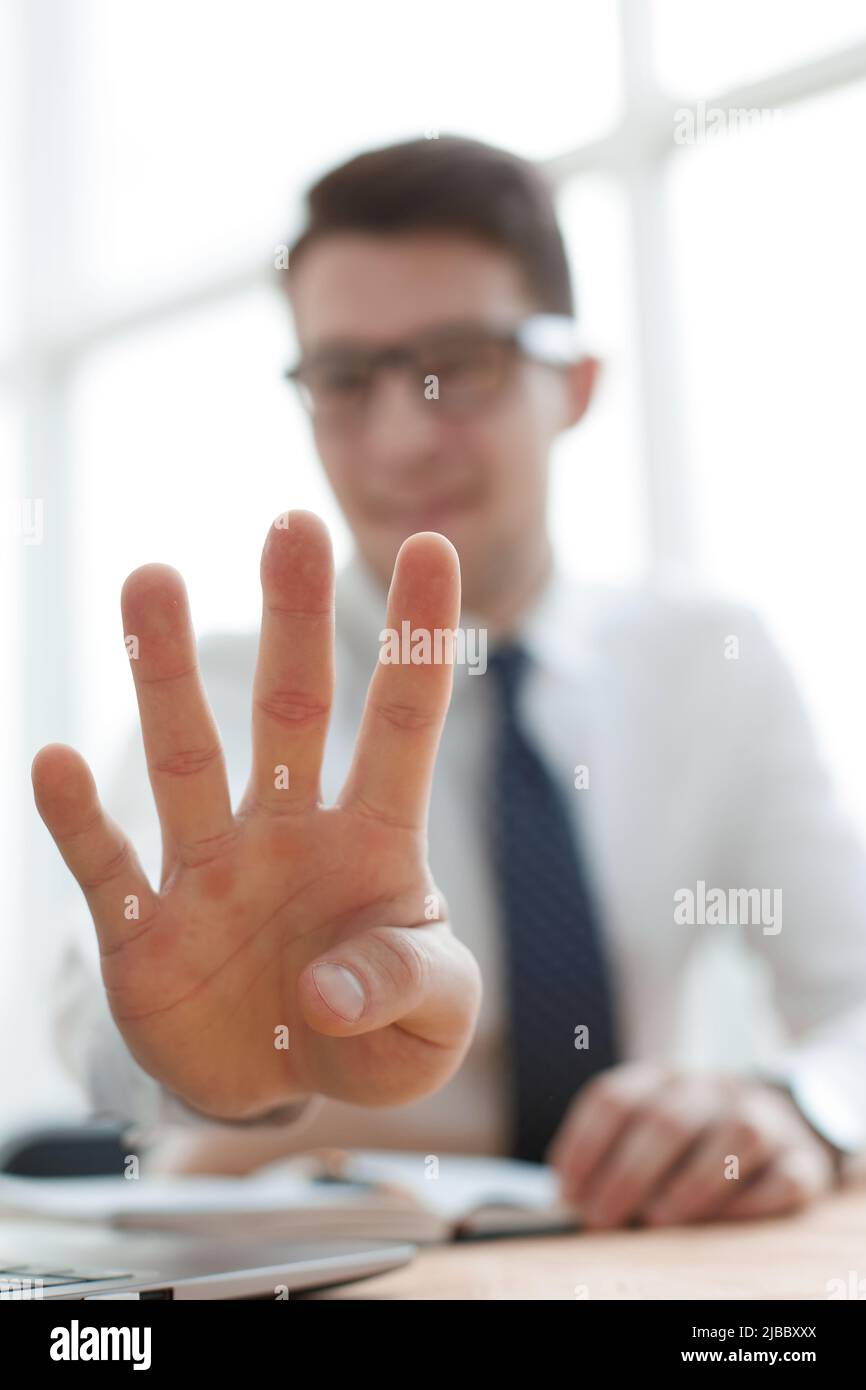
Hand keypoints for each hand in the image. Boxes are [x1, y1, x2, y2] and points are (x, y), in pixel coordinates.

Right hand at [32, 511, 480, 1121]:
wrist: (285, 1092)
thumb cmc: (377, 1034)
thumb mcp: (432, 1022)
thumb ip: (405, 986)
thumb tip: (325, 989)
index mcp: (375, 841)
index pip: (403, 724)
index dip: (417, 640)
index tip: (430, 545)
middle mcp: (289, 833)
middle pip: (292, 711)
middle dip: (294, 621)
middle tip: (292, 525)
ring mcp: (213, 875)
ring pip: (189, 762)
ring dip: (168, 679)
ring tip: (152, 581)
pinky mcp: (145, 934)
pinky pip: (109, 869)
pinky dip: (82, 822)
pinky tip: (57, 763)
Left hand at [547, 1062, 838, 1226]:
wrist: (787, 1118)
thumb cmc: (696, 1136)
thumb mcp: (652, 1125)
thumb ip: (614, 1151)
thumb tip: (570, 1196)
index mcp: (665, 1077)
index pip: (615, 1097)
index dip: (584, 1144)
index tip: (566, 1190)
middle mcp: (713, 1088)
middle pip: (668, 1118)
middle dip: (627, 1172)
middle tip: (601, 1217)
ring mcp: (765, 1118)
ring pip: (736, 1135)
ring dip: (691, 1181)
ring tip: (657, 1219)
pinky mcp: (804, 1159)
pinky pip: (785, 1176)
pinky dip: (751, 1200)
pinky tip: (719, 1220)